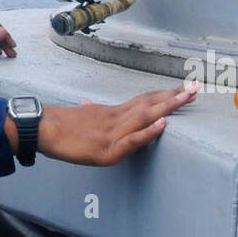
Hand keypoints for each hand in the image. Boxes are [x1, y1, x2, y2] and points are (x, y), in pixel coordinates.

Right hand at [27, 86, 196, 165]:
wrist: (41, 128)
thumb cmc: (58, 124)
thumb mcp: (78, 115)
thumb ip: (89, 110)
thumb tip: (88, 103)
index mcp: (110, 113)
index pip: (142, 100)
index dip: (163, 94)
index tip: (182, 87)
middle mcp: (115, 118)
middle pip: (149, 103)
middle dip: (174, 96)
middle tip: (196, 87)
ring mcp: (112, 133)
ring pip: (144, 116)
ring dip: (168, 106)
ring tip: (187, 97)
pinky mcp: (106, 150)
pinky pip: (131, 139)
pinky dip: (148, 132)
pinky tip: (163, 125)